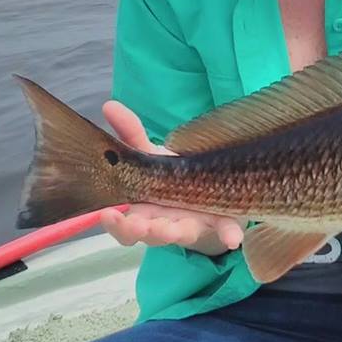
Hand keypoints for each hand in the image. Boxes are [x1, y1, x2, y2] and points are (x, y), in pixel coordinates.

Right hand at [99, 100, 245, 255]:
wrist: (202, 183)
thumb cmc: (168, 173)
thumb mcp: (149, 152)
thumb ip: (130, 132)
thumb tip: (109, 105)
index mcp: (141, 209)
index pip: (121, 224)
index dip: (113, 223)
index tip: (107, 215)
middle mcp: (161, 222)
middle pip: (148, 234)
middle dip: (143, 232)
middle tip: (141, 227)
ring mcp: (189, 224)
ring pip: (180, 233)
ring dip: (175, 233)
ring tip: (174, 230)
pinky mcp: (216, 221)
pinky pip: (222, 228)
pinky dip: (227, 232)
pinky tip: (234, 237)